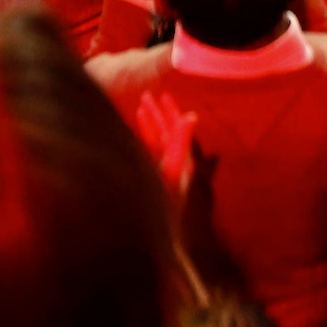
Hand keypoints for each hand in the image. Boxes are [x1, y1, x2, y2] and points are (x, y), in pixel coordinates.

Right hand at [133, 90, 197, 205]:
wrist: (154, 232)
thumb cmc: (163, 202)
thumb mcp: (172, 168)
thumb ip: (180, 141)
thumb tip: (192, 115)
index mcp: (182, 159)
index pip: (176, 128)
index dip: (170, 110)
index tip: (163, 94)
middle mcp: (174, 163)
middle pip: (165, 132)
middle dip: (157, 113)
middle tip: (147, 95)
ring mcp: (162, 170)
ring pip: (155, 140)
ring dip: (148, 123)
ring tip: (140, 107)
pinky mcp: (151, 178)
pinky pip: (147, 152)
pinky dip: (141, 138)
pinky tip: (134, 131)